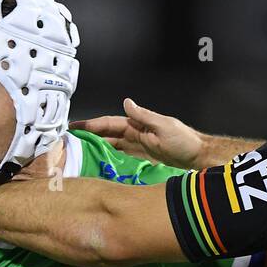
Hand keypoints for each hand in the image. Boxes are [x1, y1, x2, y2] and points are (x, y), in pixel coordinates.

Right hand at [70, 98, 203, 167]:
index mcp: (137, 124)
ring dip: (96, 147)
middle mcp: (135, 134)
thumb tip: (126, 103)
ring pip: (111, 145)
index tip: (75, 127)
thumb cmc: (183, 140)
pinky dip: (109, 158)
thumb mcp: (163, 125)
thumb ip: (143, 116)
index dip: (92, 125)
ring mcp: (138, 146)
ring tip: (79, 152)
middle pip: (107, 134)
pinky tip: (99, 163)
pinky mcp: (142, 157)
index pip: (109, 124)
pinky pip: (121, 157)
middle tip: (70, 140)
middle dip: (89, 135)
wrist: (197, 156)